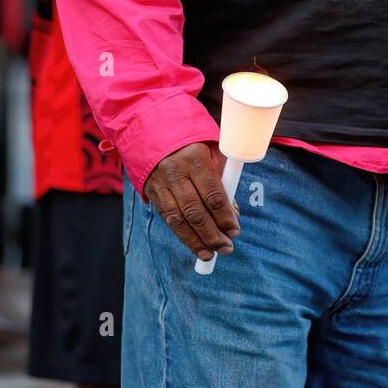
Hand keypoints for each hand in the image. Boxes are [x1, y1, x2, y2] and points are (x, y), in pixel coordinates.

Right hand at [144, 142, 239, 260]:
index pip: (212, 194)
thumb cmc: (194, 144)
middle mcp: (175, 172)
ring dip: (196, 241)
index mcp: (195, 158)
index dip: (224, 216)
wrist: (156, 132)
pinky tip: (195, 246)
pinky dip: (182, 235)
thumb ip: (222, 178)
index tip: (234, 230)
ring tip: (211, 255)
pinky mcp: (152, 194)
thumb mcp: (212, 151)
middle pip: (195, 211)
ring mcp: (161, 184)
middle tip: (227, 248)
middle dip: (212, 234)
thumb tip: (232, 212)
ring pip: (179, 220)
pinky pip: (168, 219)